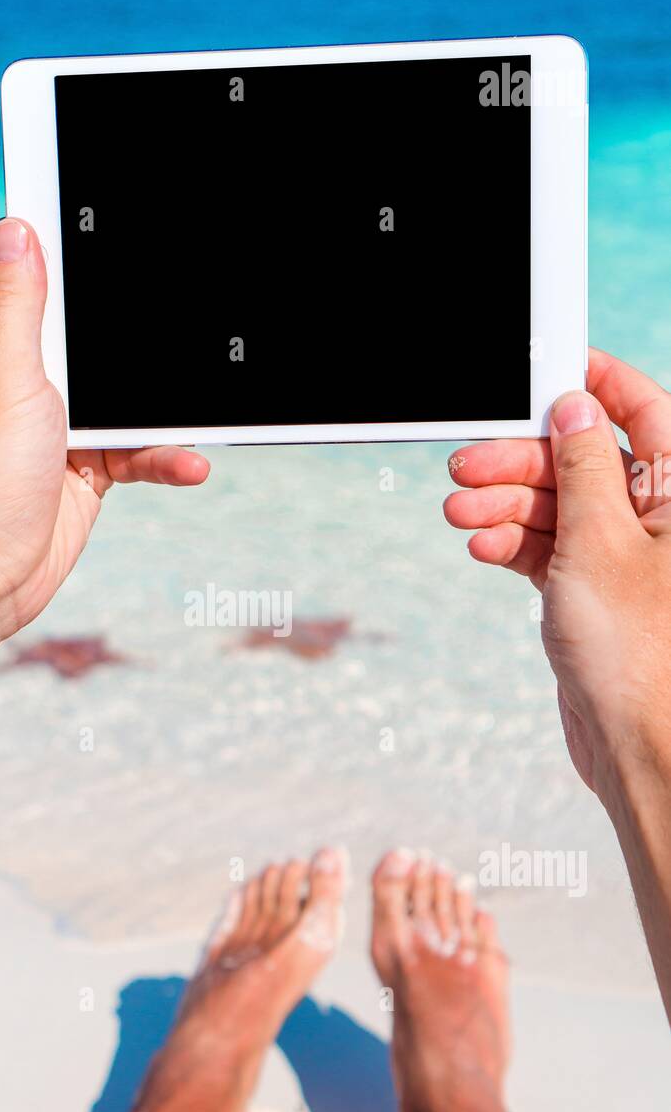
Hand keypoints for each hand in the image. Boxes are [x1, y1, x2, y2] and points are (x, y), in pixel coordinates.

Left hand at [0, 218, 208, 640]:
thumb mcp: (4, 378)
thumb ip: (18, 306)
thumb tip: (19, 229)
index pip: (9, 264)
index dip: (44, 231)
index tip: (88, 200)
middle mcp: (16, 373)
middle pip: (80, 321)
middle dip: (125, 321)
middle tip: (174, 304)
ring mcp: (53, 417)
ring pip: (120, 386)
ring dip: (156, 405)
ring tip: (193, 417)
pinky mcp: (84, 459)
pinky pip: (135, 443)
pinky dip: (162, 454)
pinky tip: (187, 462)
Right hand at [444, 349, 670, 795]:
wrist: (635, 744)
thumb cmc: (637, 651)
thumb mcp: (600, 542)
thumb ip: (584, 467)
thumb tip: (575, 406)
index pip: (645, 413)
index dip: (597, 385)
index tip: (548, 367)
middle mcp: (658, 520)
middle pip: (585, 461)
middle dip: (522, 460)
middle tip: (467, 463)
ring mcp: (623, 556)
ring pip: (558, 506)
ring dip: (505, 507)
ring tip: (461, 512)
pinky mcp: (592, 591)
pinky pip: (548, 550)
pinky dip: (513, 546)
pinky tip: (483, 547)